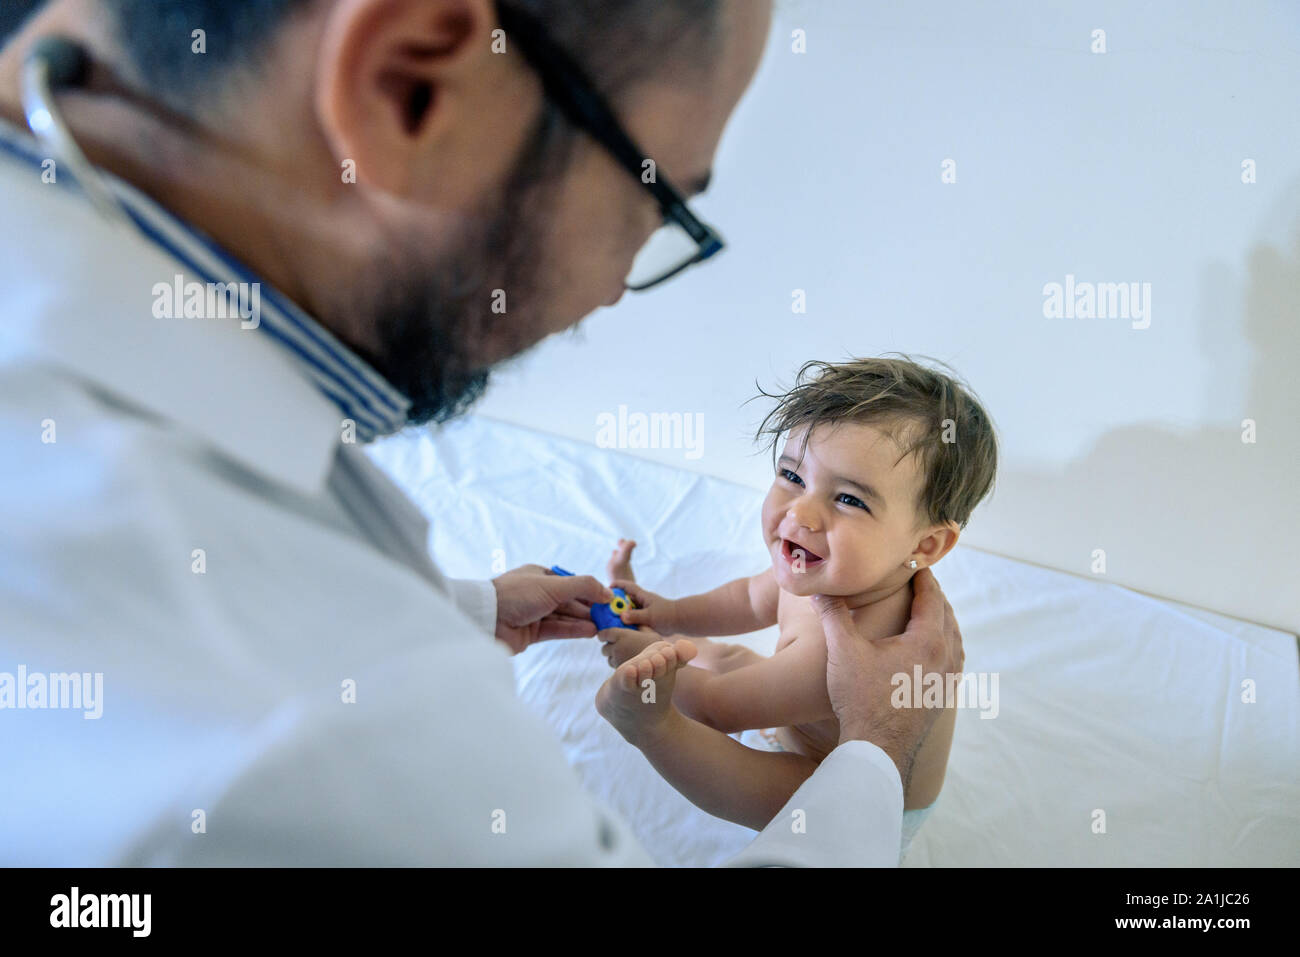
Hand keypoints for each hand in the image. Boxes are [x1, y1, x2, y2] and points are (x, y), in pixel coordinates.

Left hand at [491, 565, 614, 654]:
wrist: (486, 619)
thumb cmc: (516, 595)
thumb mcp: (553, 585)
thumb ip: (583, 586)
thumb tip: (607, 592)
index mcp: (540, 576)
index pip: (571, 583)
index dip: (590, 590)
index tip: (608, 598)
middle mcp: (537, 593)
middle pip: (570, 601)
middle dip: (590, 608)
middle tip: (610, 615)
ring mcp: (534, 613)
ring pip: (565, 616)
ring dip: (584, 620)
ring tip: (603, 625)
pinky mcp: (532, 633)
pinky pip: (557, 630)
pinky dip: (573, 630)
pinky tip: (590, 631)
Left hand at [596, 625, 665, 668]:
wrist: (661, 665)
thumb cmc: (656, 646)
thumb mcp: (649, 632)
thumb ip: (638, 625)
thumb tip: (632, 620)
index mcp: (621, 635)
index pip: (603, 634)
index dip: (603, 635)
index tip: (606, 635)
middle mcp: (616, 648)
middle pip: (604, 649)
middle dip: (609, 647)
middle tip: (617, 645)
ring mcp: (618, 661)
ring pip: (609, 659)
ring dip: (613, 657)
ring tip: (625, 655)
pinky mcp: (621, 672)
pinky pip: (616, 667)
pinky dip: (619, 664)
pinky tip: (629, 662)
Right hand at [608, 579, 679, 632]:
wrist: (680, 621)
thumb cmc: (667, 615)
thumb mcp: (650, 616)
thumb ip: (636, 616)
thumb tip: (621, 616)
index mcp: (642, 595)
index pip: (626, 586)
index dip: (615, 586)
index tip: (604, 590)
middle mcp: (640, 601)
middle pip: (622, 599)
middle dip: (612, 603)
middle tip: (601, 610)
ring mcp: (642, 609)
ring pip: (626, 609)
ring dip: (618, 614)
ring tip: (606, 621)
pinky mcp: (643, 618)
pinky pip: (630, 618)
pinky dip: (624, 622)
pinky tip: (618, 629)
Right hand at [815, 568, 963, 786]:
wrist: (876, 749)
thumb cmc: (861, 699)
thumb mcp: (843, 651)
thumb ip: (833, 615)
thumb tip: (818, 589)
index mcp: (929, 641)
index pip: (932, 597)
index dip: (923, 577)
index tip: (913, 564)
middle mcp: (946, 658)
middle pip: (947, 615)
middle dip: (933, 596)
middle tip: (918, 582)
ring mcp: (948, 680)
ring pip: (953, 639)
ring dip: (941, 620)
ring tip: (926, 611)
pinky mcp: (943, 696)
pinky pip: (952, 660)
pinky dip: (943, 644)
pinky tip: (928, 649)